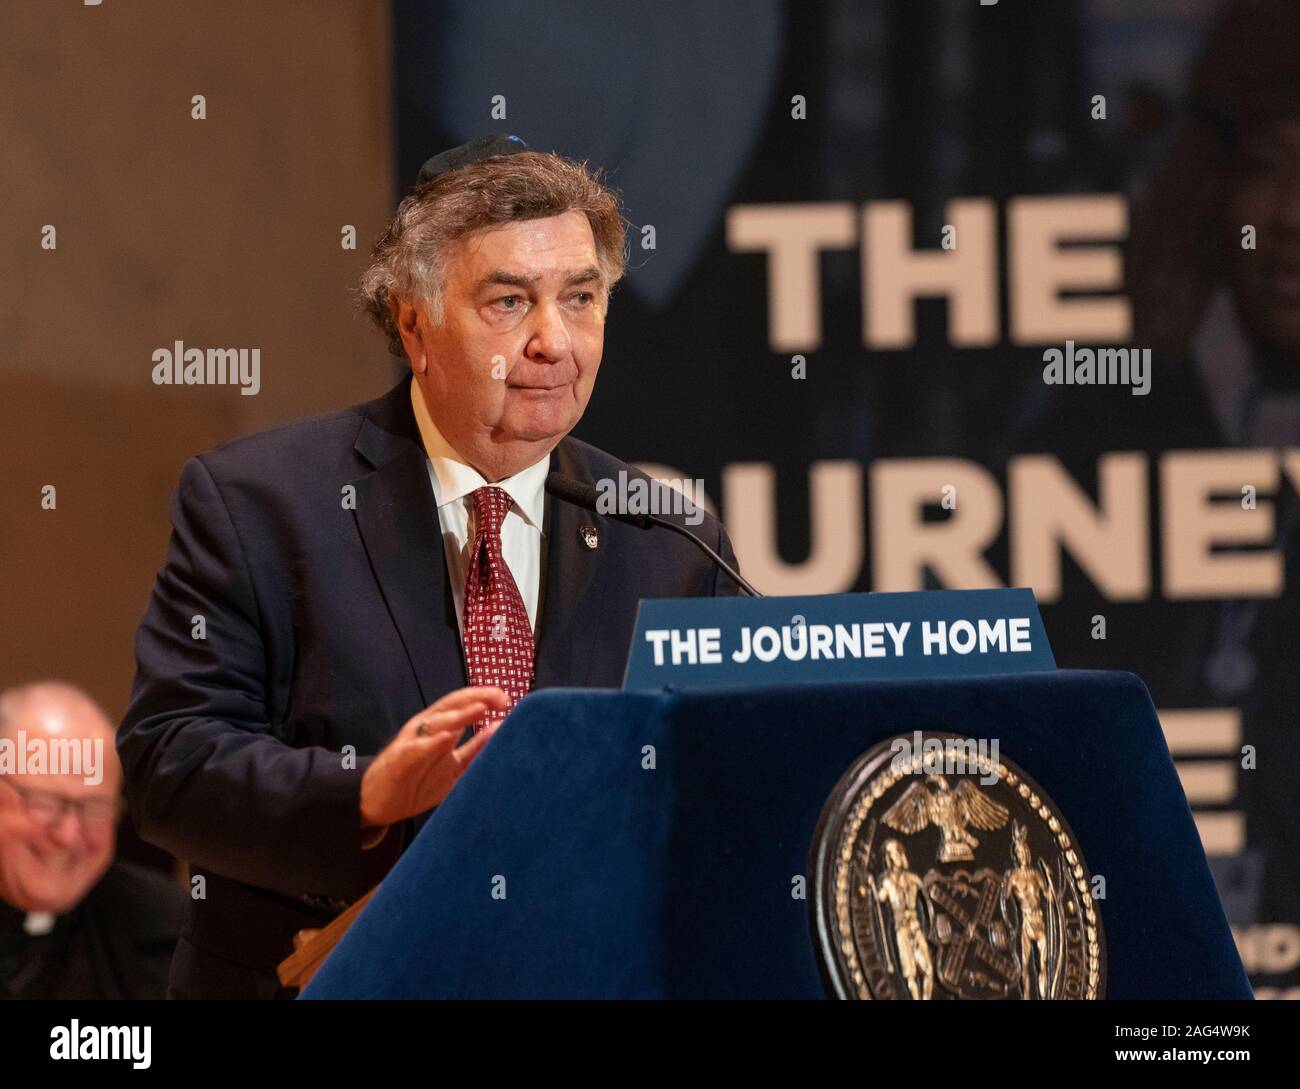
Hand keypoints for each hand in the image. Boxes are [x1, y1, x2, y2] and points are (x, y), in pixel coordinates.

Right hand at [359, 686, 510, 827]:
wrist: (378, 803)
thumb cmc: (416, 782)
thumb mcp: (453, 765)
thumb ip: (475, 748)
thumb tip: (500, 729)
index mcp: (439, 728)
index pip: (462, 703)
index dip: (484, 696)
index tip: (506, 699)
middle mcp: (425, 728)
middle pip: (451, 705)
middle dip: (476, 698)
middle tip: (500, 698)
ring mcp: (411, 742)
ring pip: (435, 722)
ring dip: (459, 714)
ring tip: (480, 708)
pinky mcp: (398, 760)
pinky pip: (415, 748)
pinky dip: (431, 742)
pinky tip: (446, 737)